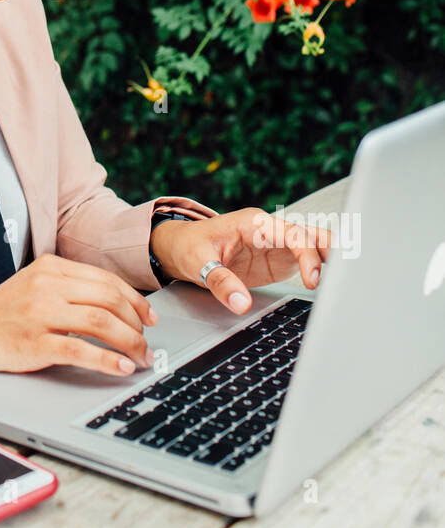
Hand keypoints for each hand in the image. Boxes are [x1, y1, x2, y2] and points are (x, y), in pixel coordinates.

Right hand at [0, 254, 158, 381]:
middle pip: (108, 299)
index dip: (134, 301)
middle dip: (136, 324)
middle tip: (147, 343)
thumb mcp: (37, 285)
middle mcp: (47, 285)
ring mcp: (40, 313)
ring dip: (128, 342)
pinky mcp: (35, 343)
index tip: (148, 318)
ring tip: (140, 357)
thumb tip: (119, 305)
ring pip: (100, 322)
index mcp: (51, 267)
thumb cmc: (7, 313)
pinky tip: (120, 368)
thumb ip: (71, 287)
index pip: (106, 280)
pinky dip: (107, 360)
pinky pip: (80, 350)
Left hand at [151, 207, 330, 314]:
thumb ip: (220, 281)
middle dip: (331, 253)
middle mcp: (270, 231)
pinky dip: (321, 270)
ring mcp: (277, 244)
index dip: (307, 255)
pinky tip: (333, 286)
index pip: (293, 233)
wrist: (181, 246)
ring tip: (347, 283)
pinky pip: (306, 261)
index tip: (313, 279)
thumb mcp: (198, 262)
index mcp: (255, 224)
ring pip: (314, 246)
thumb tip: (240, 303)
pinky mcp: (278, 259)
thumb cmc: (189, 246)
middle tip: (343, 279)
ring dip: (330, 260)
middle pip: (312, 235)